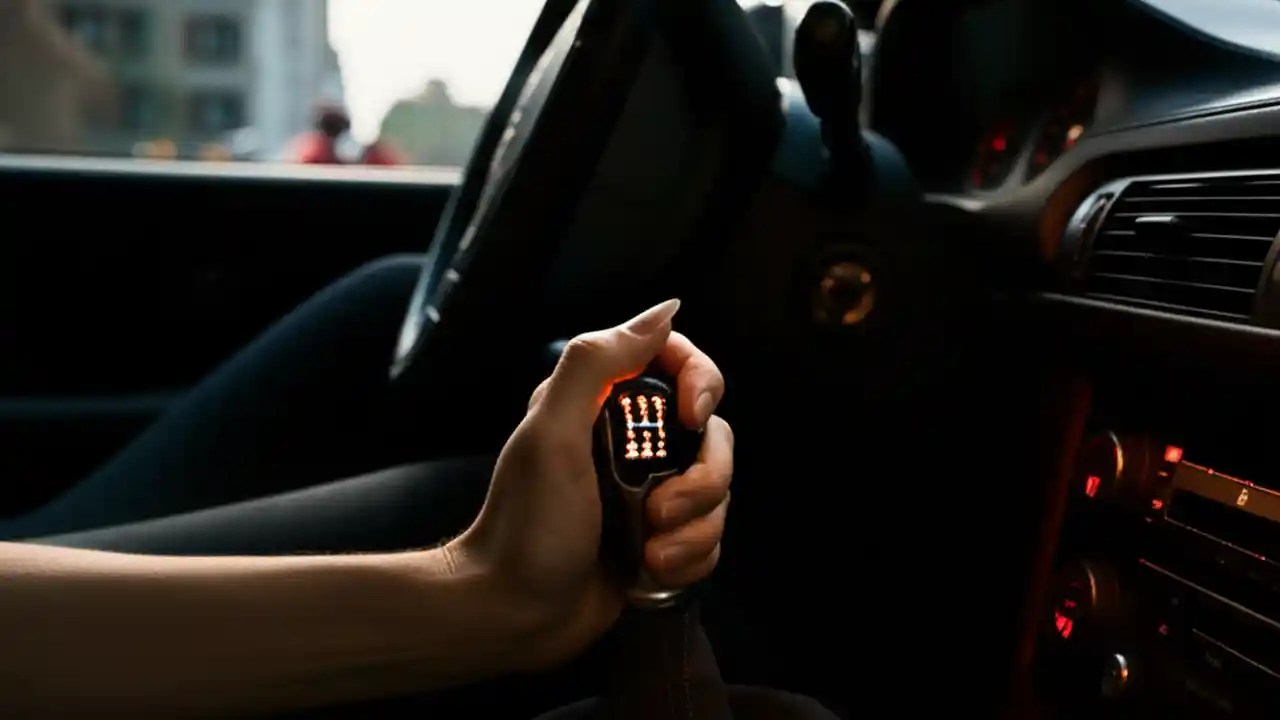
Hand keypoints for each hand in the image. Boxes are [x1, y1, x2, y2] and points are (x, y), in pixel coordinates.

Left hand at [446, 299, 732, 668]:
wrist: (515, 615)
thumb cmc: (526, 525)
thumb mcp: (551, 435)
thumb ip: (595, 363)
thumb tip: (665, 310)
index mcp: (601, 403)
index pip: (677, 363)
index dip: (700, 382)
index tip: (692, 418)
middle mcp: (630, 441)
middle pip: (712, 433)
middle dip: (703, 479)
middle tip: (660, 511)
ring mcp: (650, 491)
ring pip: (717, 490)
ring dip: (696, 527)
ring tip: (651, 553)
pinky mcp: (663, 537)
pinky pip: (711, 535)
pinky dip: (692, 556)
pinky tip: (655, 572)